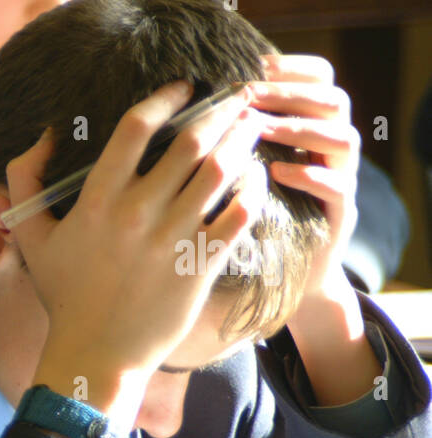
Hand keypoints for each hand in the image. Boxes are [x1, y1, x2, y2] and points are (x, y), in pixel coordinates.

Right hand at [5, 80, 266, 426]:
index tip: (183, 88)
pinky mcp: (200, 265)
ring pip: (220, 171)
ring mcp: (172, 239)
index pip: (135, 128)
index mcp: (97, 200)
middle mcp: (137, 213)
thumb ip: (23, 179)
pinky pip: (238, 214)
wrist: (95, 354)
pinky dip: (252, 189)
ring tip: (251, 127)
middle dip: (220, 111)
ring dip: (242, 141)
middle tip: (236, 98)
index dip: (165, 98)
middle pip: (190, 142)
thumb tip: (43, 135)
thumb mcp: (30, 235)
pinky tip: (254, 178)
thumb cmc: (64, 294)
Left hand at [252, 54, 359, 303]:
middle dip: (291, 94)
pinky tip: (278, 172)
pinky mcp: (338, 216)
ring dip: (301, 129)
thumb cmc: (242, 218)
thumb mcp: (236, 172)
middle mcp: (328, 150)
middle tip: (251, 94)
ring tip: (262, 129)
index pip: (319, 80)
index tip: (257, 65)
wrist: (274, 277)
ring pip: (344, 138)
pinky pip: (338, 188)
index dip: (293, 69)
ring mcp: (338, 181)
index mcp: (306, 130)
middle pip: (333, 101)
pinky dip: (311, 176)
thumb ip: (229, 139)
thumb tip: (189, 102)